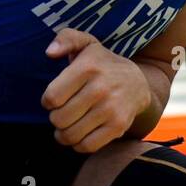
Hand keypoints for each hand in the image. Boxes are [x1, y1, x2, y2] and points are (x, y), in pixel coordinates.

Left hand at [41, 28, 151, 152]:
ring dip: (64, 133)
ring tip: (69, 124)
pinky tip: (81, 134)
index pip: (51, 97)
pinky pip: (87, 146)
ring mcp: (111, 109)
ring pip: (70, 135)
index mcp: (88, 67)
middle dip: (56, 118)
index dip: (48, 101)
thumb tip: (50, 52)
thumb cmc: (102, 64)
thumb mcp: (86, 44)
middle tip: (64, 111)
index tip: (56, 97)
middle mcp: (101, 88)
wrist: (138, 83)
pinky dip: (78, 144)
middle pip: (59, 119)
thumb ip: (65, 39)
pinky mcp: (118, 126)